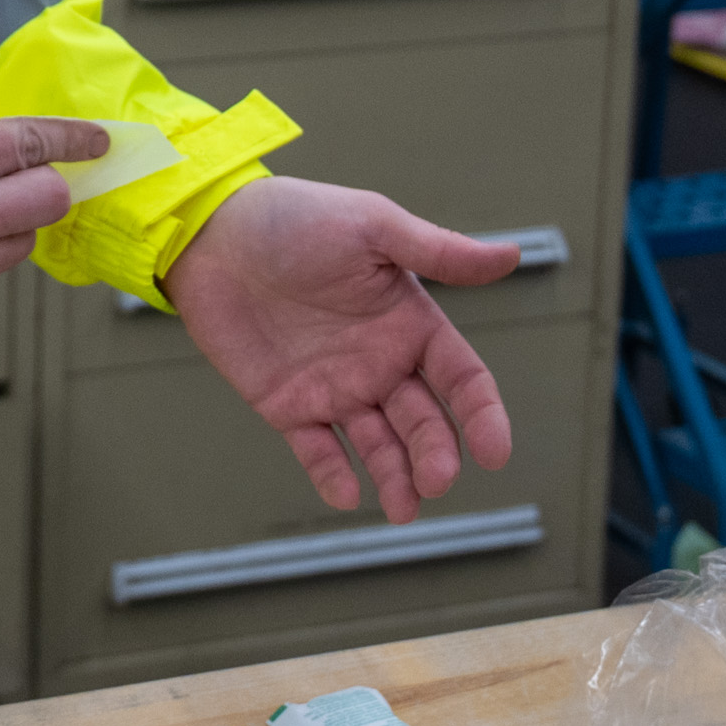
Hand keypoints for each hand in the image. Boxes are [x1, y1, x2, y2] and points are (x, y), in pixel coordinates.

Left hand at [164, 177, 520, 522]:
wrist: (213, 233)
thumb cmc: (295, 218)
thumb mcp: (371, 226)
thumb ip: (438, 251)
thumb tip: (511, 256)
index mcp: (410, 323)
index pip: (462, 380)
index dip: (482, 416)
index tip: (494, 452)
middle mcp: (381, 363)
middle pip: (425, 423)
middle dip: (435, 455)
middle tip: (435, 479)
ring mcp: (337, 388)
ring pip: (380, 447)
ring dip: (396, 478)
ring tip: (403, 507)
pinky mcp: (290, 406)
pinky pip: (318, 451)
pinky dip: (334, 474)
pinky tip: (346, 492)